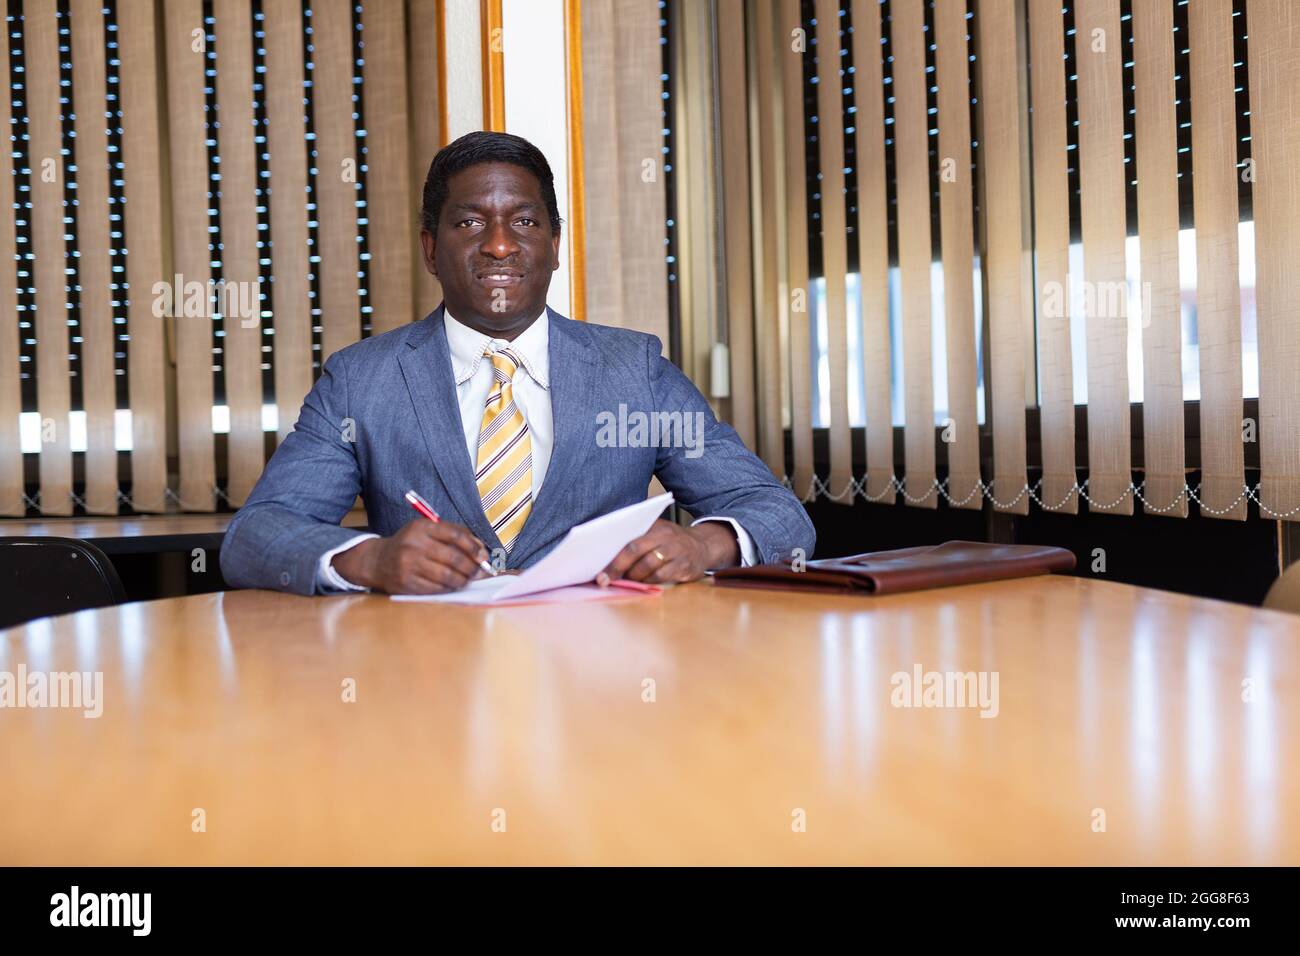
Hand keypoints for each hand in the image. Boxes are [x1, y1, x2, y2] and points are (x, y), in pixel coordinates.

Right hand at [331, 519, 489, 593]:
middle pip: (454, 558)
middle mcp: (414, 544)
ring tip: (467, 580)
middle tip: (479, 573)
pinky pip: (436, 588)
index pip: (455, 535)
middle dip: (472, 568)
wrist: (378, 561)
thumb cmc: (411, 545)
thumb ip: (455, 535)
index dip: (474, 547)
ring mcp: (408, 565)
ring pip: (447, 576)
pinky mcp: (406, 583)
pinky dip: (449, 588)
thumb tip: (482, 552)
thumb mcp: (427, 531)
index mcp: (421, 527)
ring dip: (463, 580)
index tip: (483, 556)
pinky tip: (453, 586)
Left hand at [598, 519, 739, 584]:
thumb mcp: (658, 531)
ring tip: (627, 580)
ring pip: (649, 567)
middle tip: (605, 580)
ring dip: (634, 577)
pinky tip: (643, 583)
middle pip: (637, 552)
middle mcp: (667, 538)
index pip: (631, 541)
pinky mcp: (685, 568)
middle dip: (618, 569)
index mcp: (656, 527)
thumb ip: (638, 536)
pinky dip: (649, 582)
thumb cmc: (672, 541)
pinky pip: (662, 578)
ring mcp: (677, 553)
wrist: (704, 546)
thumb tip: (606, 552)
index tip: (600, 572)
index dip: (614, 559)